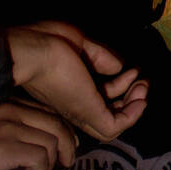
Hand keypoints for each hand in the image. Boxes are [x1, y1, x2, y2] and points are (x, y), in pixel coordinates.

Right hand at [0, 100, 75, 169]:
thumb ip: (16, 130)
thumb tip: (48, 142)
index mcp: (6, 105)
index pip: (49, 112)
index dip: (63, 131)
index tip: (66, 148)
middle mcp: (9, 110)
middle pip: (57, 124)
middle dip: (68, 146)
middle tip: (66, 163)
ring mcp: (6, 127)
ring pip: (52, 141)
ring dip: (51, 161)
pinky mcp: (3, 147)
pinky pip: (41, 156)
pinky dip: (40, 169)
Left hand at [7, 22, 147, 140]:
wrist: (29, 52)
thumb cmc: (45, 42)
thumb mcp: (81, 44)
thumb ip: (101, 57)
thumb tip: (119, 66)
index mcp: (70, 89)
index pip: (100, 99)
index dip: (121, 85)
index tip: (132, 70)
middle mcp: (75, 104)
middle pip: (109, 114)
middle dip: (131, 98)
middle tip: (142, 82)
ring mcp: (81, 111)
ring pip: (113, 124)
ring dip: (134, 107)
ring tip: (142, 87)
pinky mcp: (88, 113)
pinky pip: (114, 127)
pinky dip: (132, 116)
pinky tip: (139, 98)